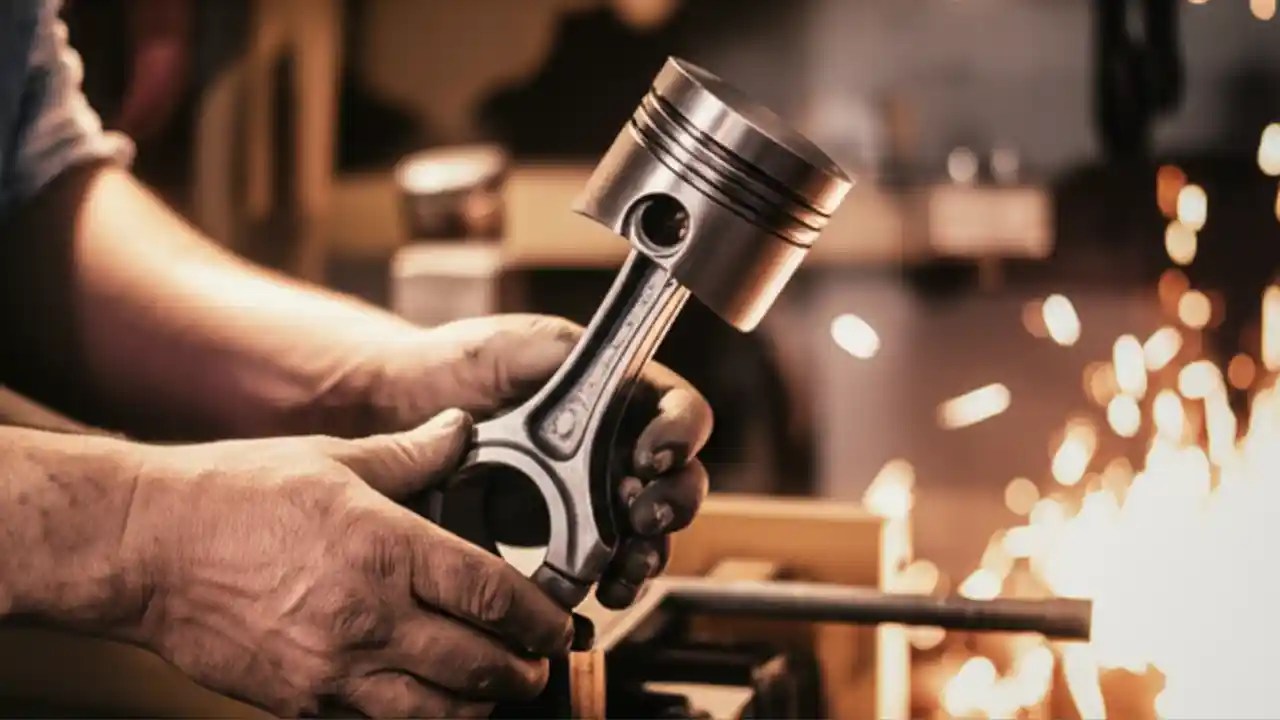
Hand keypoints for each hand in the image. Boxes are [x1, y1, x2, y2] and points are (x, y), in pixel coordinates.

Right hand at [120, 410, 572, 716]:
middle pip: (479, 666)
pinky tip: (429, 702)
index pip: (493, 595)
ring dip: (481, 707)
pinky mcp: (302, 704)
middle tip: (540, 664)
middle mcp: (368, 617)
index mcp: (386, 548)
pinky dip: (417, 719)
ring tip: (498, 692)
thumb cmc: (234, 495)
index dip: (540, 617)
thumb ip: (413, 454)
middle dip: (524, 671)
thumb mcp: (334, 458)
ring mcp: (334, 670)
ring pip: (438, 714)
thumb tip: (463, 432)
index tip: (558, 623)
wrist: (145, 549)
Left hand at [354, 314, 713, 608]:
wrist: (400, 409)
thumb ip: (556, 349)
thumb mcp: (505, 345)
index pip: (679, 411)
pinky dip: (611, 582)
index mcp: (618, 394)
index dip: (680, 434)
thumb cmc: (455, 363)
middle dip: (672, 505)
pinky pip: (605, 564)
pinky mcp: (565, 536)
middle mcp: (617, 446)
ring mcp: (594, 494)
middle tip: (643, 518)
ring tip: (626, 569)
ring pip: (649, 531)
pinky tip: (599, 593)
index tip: (652, 455)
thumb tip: (606, 354)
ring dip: (648, 553)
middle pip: (679, 480)